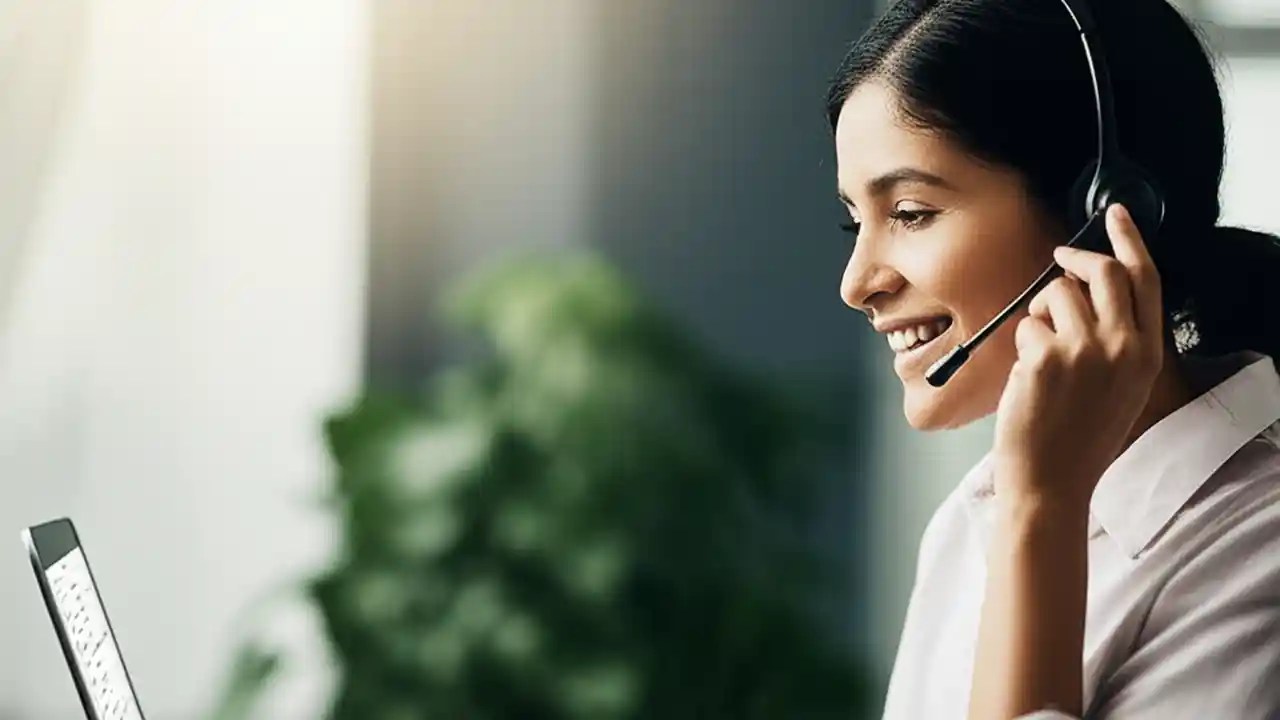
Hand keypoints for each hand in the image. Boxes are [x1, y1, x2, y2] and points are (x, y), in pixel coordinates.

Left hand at [992, 203, 1165, 506]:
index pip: (1145, 279)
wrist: (1052, 481)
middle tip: (1057, 258)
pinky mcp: (1046, 357)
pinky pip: (1025, 325)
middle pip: (1103, 272)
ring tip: (1038, 356)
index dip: (1129, 241)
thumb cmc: (1077, 435)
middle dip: (1075, 257)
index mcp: (1147, 353)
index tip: (1115, 214)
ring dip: (1039, 314)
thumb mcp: (1119, 386)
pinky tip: (1027, 379)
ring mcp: (1086, 350)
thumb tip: (1085, 290)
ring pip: (1055, 294)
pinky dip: (1019, 345)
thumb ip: (1115, 339)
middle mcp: (1124, 347)